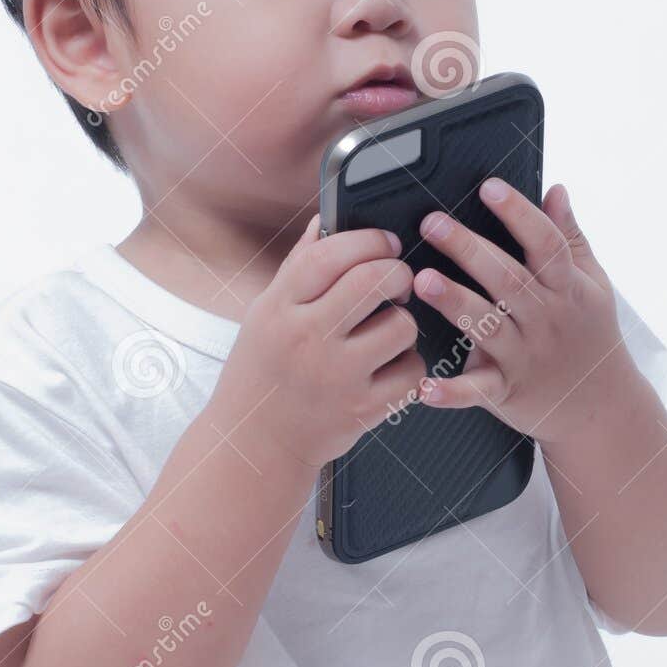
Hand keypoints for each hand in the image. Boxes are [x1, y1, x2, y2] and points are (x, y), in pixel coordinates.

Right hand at [221, 214, 426, 469]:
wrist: (255, 444)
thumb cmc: (262, 373)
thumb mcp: (264, 314)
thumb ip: (298, 268)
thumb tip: (325, 222)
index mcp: (279, 308)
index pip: (330, 255)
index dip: (368, 240)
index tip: (385, 242)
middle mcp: (307, 339)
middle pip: (374, 281)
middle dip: (397, 273)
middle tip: (395, 282)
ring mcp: (336, 377)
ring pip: (401, 326)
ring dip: (403, 323)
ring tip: (385, 331)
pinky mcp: (362, 410)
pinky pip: (411, 371)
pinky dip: (408, 366)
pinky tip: (388, 367)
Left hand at [411, 179, 638, 448]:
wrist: (602, 408)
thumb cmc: (590, 334)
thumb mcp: (592, 283)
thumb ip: (569, 236)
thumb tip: (555, 189)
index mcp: (567, 289)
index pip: (545, 244)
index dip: (519, 214)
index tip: (490, 187)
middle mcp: (546, 320)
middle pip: (508, 279)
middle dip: (469, 249)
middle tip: (433, 222)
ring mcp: (526, 357)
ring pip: (488, 326)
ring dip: (455, 303)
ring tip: (422, 280)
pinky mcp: (507, 391)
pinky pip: (478, 391)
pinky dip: (452, 391)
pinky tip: (425, 386)